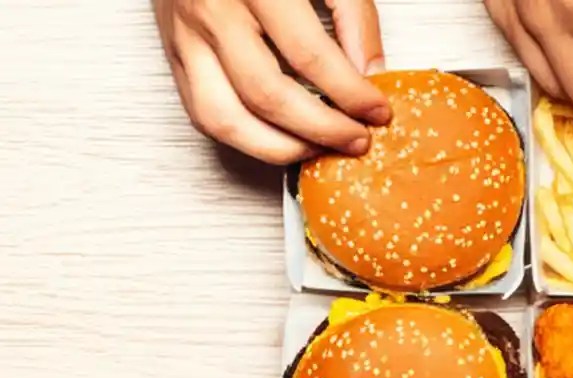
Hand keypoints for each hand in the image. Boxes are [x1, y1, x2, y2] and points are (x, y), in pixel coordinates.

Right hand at [153, 0, 390, 163]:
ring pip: (226, 118)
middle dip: (321, 130)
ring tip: (320, 148)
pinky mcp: (173, 54)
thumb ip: (353, 17)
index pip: (309, 55)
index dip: (350, 93)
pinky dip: (245, 137)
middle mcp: (213, 11)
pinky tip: (282, 137)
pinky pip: (203, 113)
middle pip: (267, 95)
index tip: (378, 112)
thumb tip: (371, 76)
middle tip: (356, 139)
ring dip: (280, 147)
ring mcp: (186, 36)